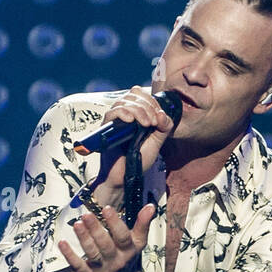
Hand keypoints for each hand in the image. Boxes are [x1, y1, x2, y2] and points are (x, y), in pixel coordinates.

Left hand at [58, 200, 158, 271]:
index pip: (122, 236)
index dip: (115, 223)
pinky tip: (62, 243)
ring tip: (77, 224)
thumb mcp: (137, 244)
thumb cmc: (126, 260)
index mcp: (128, 250)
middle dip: (96, 229)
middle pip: (105, 244)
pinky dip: (70, 254)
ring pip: (92, 253)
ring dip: (84, 238)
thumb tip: (151, 206)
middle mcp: (115, 261)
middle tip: (86, 214)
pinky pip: (78, 265)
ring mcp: (101, 270)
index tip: (107, 209)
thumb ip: (142, 225)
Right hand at [83, 85, 175, 205]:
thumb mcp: (156, 142)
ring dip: (139, 110)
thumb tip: (162, 113)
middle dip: (147, 106)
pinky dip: (123, 113)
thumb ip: (164, 128)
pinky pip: (112, 112)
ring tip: (146, 125)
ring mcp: (115, 121)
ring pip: (124, 101)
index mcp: (136, 114)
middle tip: (153, 123)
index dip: (151, 101)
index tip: (158, 117)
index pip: (141, 95)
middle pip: (134, 94)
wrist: (124, 176)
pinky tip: (131, 121)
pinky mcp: (106, 128)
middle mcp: (124, 114)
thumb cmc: (138, 160)